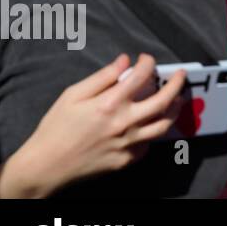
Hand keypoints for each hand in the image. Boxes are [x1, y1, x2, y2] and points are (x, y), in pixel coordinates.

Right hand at [3, 54, 184, 196]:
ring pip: (163, 125)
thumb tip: (125, 60)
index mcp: (110, 104)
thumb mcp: (72, 95)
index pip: (141, 76)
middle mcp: (124, 123)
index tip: (146, 59)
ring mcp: (128, 144)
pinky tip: (149, 126)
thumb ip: (102, 77)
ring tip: (177, 100)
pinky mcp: (127, 160)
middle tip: (181, 75)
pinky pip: (148, 145)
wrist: (45, 166)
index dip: (148, 63)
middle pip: (164, 100)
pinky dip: (151, 133)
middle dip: (177, 84)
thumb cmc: (55, 128)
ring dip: (174, 110)